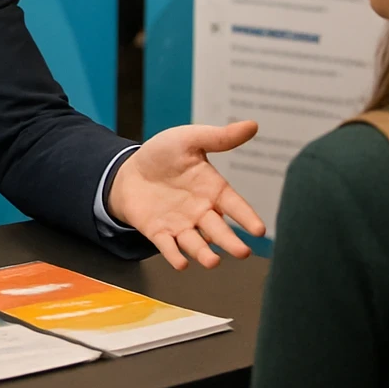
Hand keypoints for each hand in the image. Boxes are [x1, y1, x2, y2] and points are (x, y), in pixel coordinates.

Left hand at [107, 121, 266, 270]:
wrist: (129, 170)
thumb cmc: (164, 155)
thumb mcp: (190, 140)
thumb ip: (219, 137)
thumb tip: (253, 124)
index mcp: (213, 189)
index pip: (235, 205)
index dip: (246, 216)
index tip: (259, 230)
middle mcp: (201, 212)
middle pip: (218, 229)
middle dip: (230, 241)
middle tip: (243, 252)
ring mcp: (181, 224)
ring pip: (195, 243)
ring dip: (204, 253)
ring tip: (213, 262)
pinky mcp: (159, 232)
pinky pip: (167, 246)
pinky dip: (173, 255)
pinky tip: (181, 263)